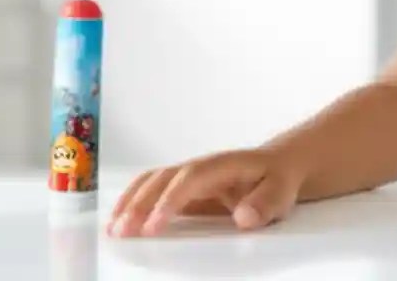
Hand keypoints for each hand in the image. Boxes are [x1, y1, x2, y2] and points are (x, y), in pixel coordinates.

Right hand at [107, 147, 303, 236]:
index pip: (190, 179)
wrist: (279, 166)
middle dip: (140, 203)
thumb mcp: (283, 190)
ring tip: (114, 229)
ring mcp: (189, 176)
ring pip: (152, 182)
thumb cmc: (278, 179)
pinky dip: (133, 204)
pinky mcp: (183, 189)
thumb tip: (244, 217)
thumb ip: (266, 202)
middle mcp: (200, 167)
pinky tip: (121, 223)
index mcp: (223, 165)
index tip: (154, 226)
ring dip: (130, 203)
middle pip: (163, 178)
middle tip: (123, 231)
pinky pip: (153, 192)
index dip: (170, 200)